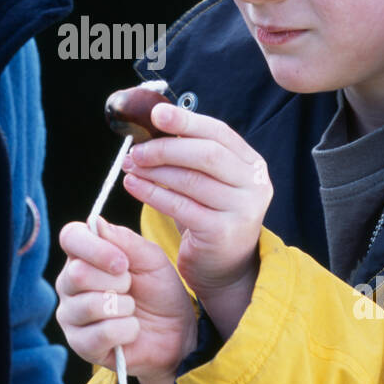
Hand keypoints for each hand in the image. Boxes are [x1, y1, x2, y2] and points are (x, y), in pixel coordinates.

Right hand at [55, 217, 196, 383]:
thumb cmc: (160, 290)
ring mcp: (71, 314)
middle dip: (117, 282)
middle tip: (131, 288)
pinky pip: (102, 333)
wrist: (176, 332)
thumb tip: (95, 222)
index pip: (70, 238)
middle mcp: (69, 282)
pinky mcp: (80, 344)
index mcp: (83, 255)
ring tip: (131, 309)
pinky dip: (127, 330)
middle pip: (78, 273)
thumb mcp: (151, 259)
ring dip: (124, 307)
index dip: (95, 248)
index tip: (123, 262)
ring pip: (89, 305)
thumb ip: (125, 240)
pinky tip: (130, 330)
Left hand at [121, 103, 271, 300]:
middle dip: (166, 148)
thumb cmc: (210, 216)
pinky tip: (133, 186)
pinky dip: (152, 194)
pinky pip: (180, 206)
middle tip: (136, 150)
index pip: (219, 133)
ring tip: (130, 166)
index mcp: (252, 164)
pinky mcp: (222, 232)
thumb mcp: (210, 182)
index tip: (156, 114)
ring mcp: (242, 209)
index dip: (186, 121)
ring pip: (191, 180)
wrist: (225, 269)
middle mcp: (254, 185)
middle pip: (207, 154)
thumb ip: (192, 154)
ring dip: (154, 171)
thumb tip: (154, 123)